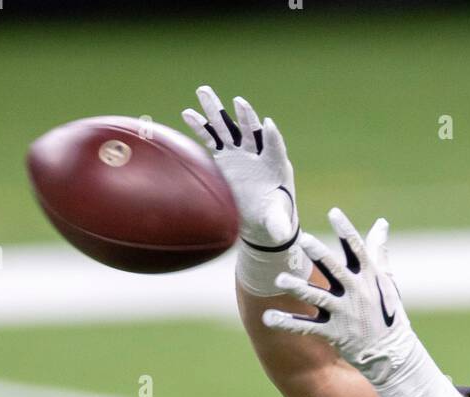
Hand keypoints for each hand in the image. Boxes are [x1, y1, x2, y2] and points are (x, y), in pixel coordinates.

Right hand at [181, 85, 299, 249]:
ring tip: (204, 91)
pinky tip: (188, 113)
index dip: (272, 136)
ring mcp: (240, 154)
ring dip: (217, 111)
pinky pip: (212, 140)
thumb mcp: (277, 223)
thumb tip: (281, 233)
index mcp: (276, 165)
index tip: (268, 125)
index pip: (275, 146)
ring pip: (228, 129)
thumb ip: (279, 225)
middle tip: (238, 101)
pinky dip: (201, 127)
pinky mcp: (225, 158)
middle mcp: (257, 154)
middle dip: (245, 116)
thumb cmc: (274, 219)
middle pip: (251, 130)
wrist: (261, 220)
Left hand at [264, 208, 463, 396]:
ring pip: (318, 298)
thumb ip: (379, 252)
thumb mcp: (387, 282)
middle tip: (303, 240)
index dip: (346, 231)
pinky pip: (307, 327)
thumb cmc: (389, 314)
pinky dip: (288, 323)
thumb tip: (381, 223)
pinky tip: (268, 318)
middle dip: (320, 255)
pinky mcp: (335, 333)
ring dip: (298, 288)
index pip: (358, 250)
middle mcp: (357, 293)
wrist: (392, 355)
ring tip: (280, 279)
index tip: (334, 213)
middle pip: (335, 270)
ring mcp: (345, 313)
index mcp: (369, 278)